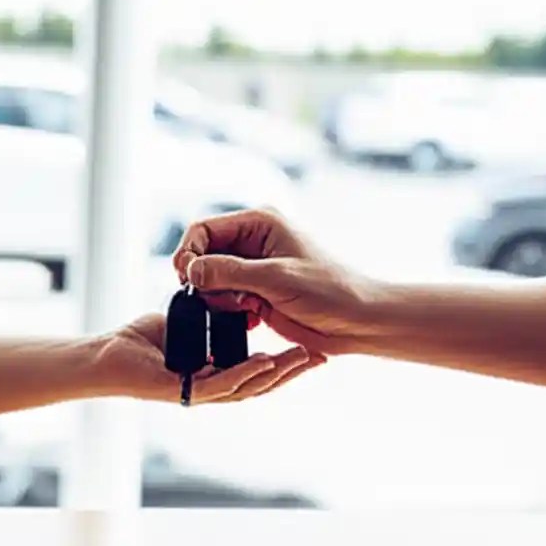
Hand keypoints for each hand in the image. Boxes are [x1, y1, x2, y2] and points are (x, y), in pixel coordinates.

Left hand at [99, 313, 319, 403]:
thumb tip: (232, 300)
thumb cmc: (141, 341)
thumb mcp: (186, 321)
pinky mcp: (180, 391)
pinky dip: (242, 373)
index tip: (314, 344)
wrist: (106, 355)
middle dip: (293, 370)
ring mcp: (197, 392)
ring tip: (302, 359)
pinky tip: (263, 362)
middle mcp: (211, 388)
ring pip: (245, 387)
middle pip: (261, 384)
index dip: (287, 362)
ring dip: (276, 373)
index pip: (260, 372)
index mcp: (215, 373)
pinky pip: (217, 384)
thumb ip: (210, 317)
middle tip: (323, 354)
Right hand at [172, 209, 380, 355]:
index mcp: (259, 223)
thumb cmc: (329, 291)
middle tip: (215, 298)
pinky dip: (227, 310)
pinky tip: (248, 319)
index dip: (189, 252)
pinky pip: (224, 299)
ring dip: (216, 298)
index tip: (188, 278)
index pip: (204, 229)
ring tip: (241, 308)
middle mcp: (252, 242)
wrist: (357, 322)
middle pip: (203, 254)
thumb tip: (191, 270)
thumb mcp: (277, 279)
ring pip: (210, 280)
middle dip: (203, 279)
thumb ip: (230, 272)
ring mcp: (253, 269)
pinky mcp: (256, 293)